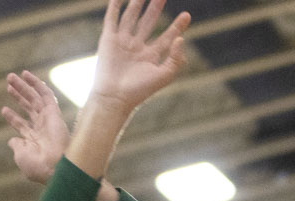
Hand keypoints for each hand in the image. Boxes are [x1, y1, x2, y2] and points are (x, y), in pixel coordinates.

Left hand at [2, 72, 68, 185]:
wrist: (54, 166)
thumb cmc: (37, 166)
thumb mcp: (21, 156)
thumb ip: (17, 146)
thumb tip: (11, 140)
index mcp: (35, 140)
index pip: (22, 124)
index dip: (13, 117)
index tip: (3, 109)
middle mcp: (42, 128)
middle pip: (28, 107)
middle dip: (18, 95)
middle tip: (8, 84)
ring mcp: (49, 119)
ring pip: (34, 98)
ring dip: (23, 86)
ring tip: (10, 77)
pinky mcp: (54, 113)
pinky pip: (46, 94)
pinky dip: (37, 84)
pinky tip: (26, 75)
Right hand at [88, 0, 190, 114]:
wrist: (113, 98)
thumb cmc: (139, 91)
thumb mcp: (164, 76)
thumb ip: (176, 59)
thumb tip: (181, 39)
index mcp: (150, 57)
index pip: (166, 38)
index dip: (177, 27)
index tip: (186, 15)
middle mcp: (136, 47)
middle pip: (148, 22)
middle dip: (156, 8)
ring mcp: (122, 43)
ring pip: (131, 17)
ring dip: (137, 4)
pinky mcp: (108, 40)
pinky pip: (112, 19)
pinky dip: (114, 7)